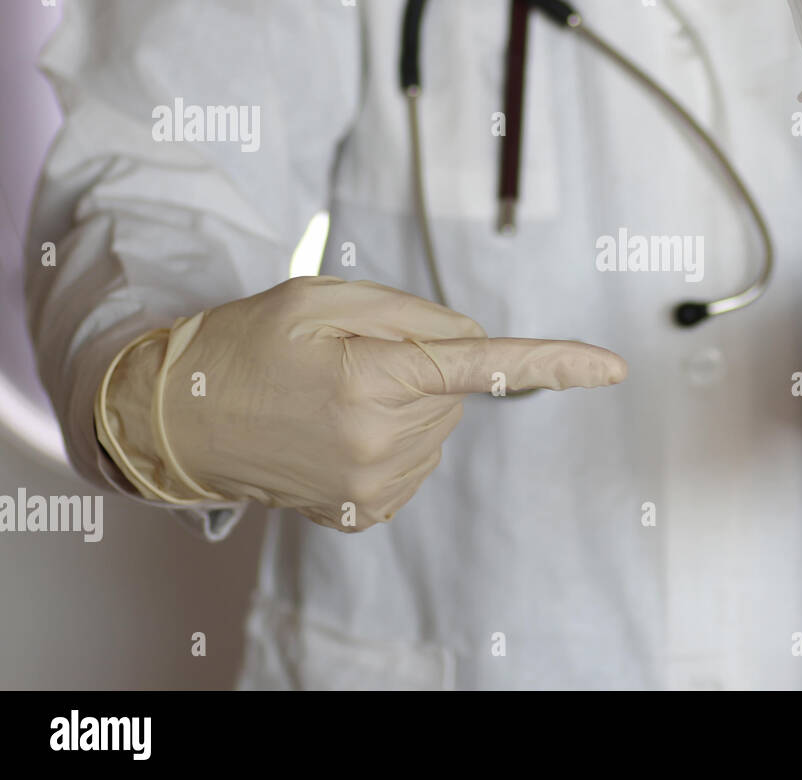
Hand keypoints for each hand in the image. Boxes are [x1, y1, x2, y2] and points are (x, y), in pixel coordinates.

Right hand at [96, 276, 626, 530]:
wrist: (181, 421)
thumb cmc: (247, 346)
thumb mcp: (318, 298)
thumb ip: (410, 313)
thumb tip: (475, 343)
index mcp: (370, 379)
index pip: (484, 366)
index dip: (555, 363)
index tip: (614, 368)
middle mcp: (381, 441)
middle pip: (456, 386)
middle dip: (421, 365)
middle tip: (350, 360)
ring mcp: (374, 485)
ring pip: (440, 423)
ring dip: (407, 402)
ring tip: (334, 395)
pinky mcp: (367, 510)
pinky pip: (418, 457)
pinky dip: (395, 436)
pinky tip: (340, 429)